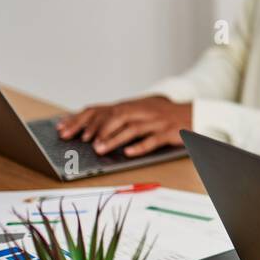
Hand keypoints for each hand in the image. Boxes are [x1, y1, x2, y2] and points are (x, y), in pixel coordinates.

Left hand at [55, 95, 191, 156]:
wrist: (195, 114)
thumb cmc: (165, 116)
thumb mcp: (141, 112)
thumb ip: (120, 119)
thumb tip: (90, 129)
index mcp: (132, 106)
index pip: (101, 110)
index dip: (81, 118)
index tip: (64, 128)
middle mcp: (142, 110)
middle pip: (114, 116)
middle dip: (95, 128)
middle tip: (80, 140)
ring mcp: (156, 121)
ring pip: (131, 128)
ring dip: (113, 138)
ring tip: (99, 148)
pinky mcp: (169, 132)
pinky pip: (153, 139)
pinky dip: (140, 146)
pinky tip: (129, 153)